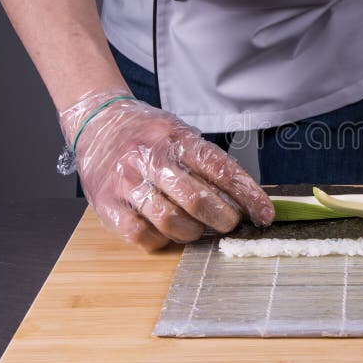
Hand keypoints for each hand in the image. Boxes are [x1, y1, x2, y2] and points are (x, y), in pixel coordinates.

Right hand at [59, 90, 273, 250]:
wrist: (97, 122)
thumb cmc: (148, 134)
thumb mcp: (181, 134)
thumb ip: (208, 163)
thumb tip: (246, 197)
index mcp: (176, 138)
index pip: (222, 170)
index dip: (249, 196)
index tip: (265, 214)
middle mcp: (150, 158)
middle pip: (197, 199)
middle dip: (223, 218)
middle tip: (230, 223)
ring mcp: (126, 182)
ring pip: (169, 220)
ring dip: (193, 232)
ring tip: (199, 229)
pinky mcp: (106, 204)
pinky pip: (140, 234)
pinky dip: (162, 240)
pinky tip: (168, 232)